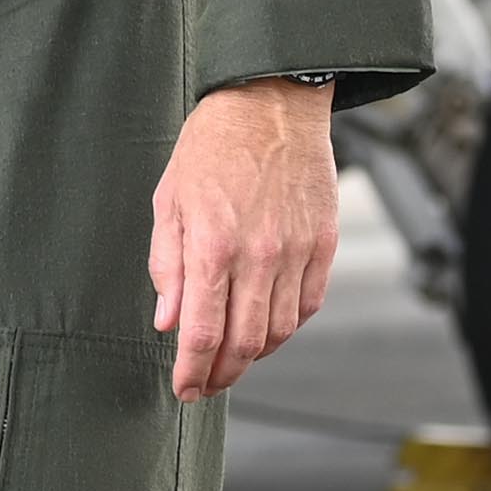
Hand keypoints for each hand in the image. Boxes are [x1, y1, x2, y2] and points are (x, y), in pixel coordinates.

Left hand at [149, 77, 339, 402]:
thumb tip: (167, 321)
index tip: (183, 388)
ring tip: (232, 359)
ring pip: (279, 332)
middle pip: (244, 343)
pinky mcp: (324, 245)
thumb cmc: (213, 145)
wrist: (272, 102)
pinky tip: (266, 327)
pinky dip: (286, 327)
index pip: (202, 332)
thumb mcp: (170, 199)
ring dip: (254, 356)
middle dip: (220, 374)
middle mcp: (259, 256)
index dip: (191, 371)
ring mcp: (297, 252)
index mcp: (213, 244)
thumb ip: (166, 264)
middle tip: (205, 385)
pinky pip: (307, 306)